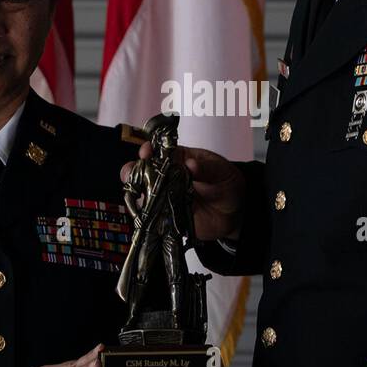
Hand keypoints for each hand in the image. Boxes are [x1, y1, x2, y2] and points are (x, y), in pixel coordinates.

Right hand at [120, 142, 244, 239]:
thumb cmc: (226, 184)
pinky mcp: (166, 216)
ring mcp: (165, 196)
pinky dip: (146, 215)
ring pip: (142, 194)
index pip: (159, 151)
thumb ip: (207, 168)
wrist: (235, 213)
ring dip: (137, 194)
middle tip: (131, 174)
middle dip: (133, 171)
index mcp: (179, 158)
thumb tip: (191, 164)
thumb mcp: (221, 171)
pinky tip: (146, 214)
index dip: (149, 150)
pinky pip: (151, 216)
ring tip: (138, 195)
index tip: (146, 152)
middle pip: (142, 171)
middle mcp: (167, 176)